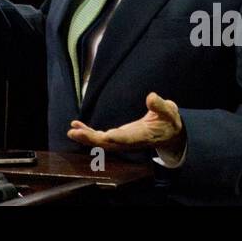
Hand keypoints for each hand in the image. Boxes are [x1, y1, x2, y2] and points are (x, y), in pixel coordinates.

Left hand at [67, 92, 184, 153]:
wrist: (168, 135)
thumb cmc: (169, 122)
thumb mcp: (169, 112)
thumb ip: (160, 106)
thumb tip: (151, 96)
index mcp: (143, 135)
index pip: (128, 138)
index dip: (117, 138)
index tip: (106, 136)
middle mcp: (130, 141)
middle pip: (109, 143)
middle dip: (91, 139)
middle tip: (75, 133)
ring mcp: (122, 141)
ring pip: (102, 142)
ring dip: (86, 137)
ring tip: (72, 130)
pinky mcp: (117, 137)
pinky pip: (100, 138)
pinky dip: (88, 132)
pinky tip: (76, 126)